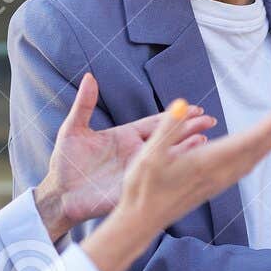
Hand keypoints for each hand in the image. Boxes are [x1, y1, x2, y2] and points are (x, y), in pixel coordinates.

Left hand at [34, 74, 214, 238]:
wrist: (61, 193)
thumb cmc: (66, 161)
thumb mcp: (73, 129)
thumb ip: (84, 104)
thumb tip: (89, 77)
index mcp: (125, 136)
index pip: (155, 123)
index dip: (174, 116)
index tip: (195, 108)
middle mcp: (136, 152)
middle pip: (167, 137)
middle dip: (188, 128)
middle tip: (210, 120)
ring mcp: (137, 169)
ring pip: (167, 156)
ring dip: (186, 148)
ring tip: (205, 138)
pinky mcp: (135, 187)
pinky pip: (158, 177)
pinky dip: (174, 169)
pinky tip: (189, 162)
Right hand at [81, 96, 270, 270]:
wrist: (142, 221)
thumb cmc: (143, 187)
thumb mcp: (148, 154)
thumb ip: (168, 128)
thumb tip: (183, 103)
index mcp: (207, 162)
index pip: (249, 139)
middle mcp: (219, 173)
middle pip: (258, 146)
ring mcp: (219, 181)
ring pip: (255, 157)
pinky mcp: (215, 186)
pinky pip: (247, 166)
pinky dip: (260, 152)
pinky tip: (266, 146)